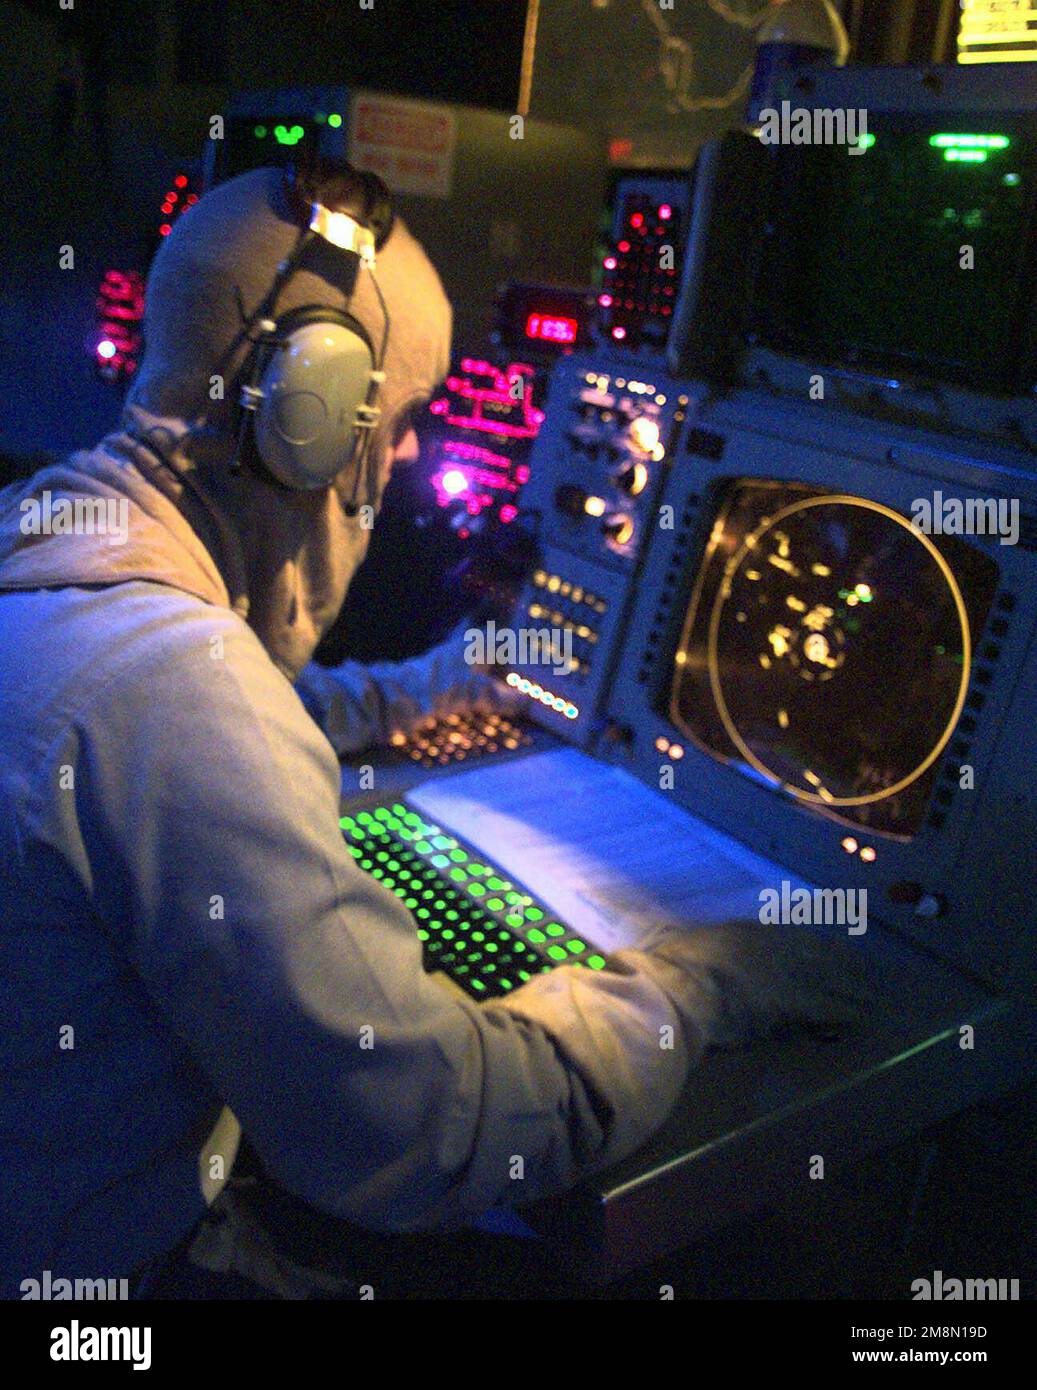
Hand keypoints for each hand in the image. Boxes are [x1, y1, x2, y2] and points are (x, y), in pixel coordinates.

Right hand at [617, 920, 876, 1052]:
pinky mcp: (789, 1000)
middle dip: (847, 968)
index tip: (842, 953)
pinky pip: (828, 1006)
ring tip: (873, 1001)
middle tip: (869, 978)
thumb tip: (729, 958)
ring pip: (831, 978)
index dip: (823, 948)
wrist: (672, 990)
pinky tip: (861, 1019)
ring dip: (855, 991)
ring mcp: (783, 970)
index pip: (798, 937)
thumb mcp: (700, 951)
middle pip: (822, 955)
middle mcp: (773, 945)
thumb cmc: (674, 973)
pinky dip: (846, 1013)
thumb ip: (722, 952)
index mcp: (749, 933)